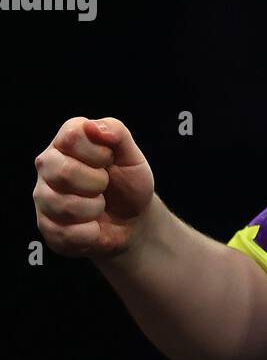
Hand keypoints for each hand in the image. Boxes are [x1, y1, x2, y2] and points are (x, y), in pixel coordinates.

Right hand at [33, 116, 154, 258]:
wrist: (131, 220)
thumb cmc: (128, 183)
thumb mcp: (132, 156)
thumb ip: (116, 133)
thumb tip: (92, 126)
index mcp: (67, 140)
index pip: (72, 137)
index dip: (99, 153)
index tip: (109, 161)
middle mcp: (48, 165)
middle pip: (63, 172)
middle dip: (97, 183)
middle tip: (104, 185)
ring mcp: (43, 196)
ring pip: (64, 205)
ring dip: (94, 209)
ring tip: (99, 205)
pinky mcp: (46, 226)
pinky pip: (66, 233)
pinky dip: (90, 233)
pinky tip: (93, 226)